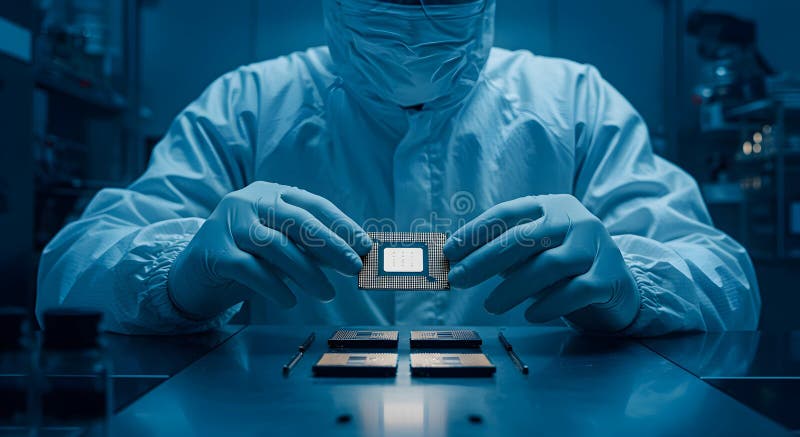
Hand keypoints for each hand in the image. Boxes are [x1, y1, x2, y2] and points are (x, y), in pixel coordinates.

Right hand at [168, 182, 371, 318]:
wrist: (191, 274)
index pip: (313, 204)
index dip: (342, 225)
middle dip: (331, 246)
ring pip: (276, 245)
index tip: (365, 246)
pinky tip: (290, 300)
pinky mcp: (214, 252)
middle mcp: (248, 202)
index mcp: (269, 193)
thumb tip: (353, 258)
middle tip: (354, 268)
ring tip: (327, 293)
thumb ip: (309, 247)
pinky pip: (250, 269)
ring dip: (307, 272)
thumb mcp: (279, 247)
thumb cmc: (245, 257)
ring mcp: (228, 224)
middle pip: (297, 221)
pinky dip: (275, 286)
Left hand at [444, 194, 638, 331]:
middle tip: (459, 280)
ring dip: (513, 287)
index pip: (507, 213)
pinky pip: (576, 290)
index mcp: (552, 206)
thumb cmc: (564, 266)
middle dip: (485, 260)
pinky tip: (530, 314)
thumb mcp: (534, 252)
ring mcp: (596, 246)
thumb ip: (503, 253)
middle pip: (525, 237)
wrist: (618, 284)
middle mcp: (575, 220)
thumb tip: (459, 264)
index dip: (475, 231)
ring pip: (549, 264)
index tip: (449, 251)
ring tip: (490, 305)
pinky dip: (549, 304)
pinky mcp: (609, 276)